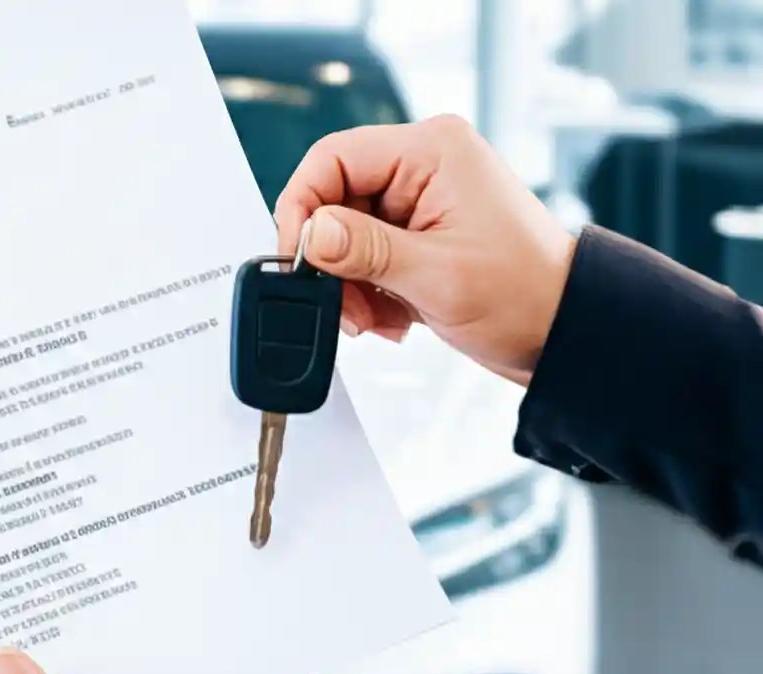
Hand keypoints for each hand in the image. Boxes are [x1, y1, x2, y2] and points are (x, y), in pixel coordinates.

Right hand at [274, 114, 577, 385]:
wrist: (564, 333)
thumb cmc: (528, 294)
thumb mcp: (436, 274)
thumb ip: (364, 251)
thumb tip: (308, 237)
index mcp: (432, 151)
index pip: (332, 158)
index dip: (303, 208)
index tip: (298, 258)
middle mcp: (423, 167)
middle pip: (333, 199)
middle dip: (331, 260)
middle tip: (342, 304)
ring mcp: (419, 201)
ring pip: (344, 234)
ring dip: (348, 284)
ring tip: (372, 318)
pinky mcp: (417, 234)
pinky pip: (364, 255)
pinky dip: (367, 292)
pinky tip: (390, 316)